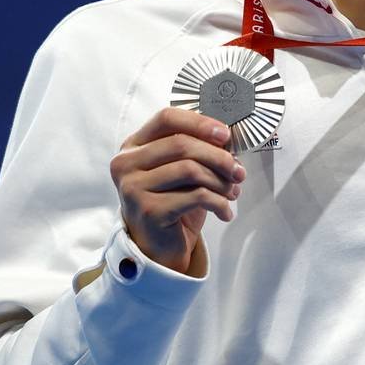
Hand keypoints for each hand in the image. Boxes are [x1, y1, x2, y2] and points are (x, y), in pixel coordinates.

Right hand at [110, 108, 245, 274]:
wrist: (159, 247)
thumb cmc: (173, 202)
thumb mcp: (181, 170)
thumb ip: (196, 149)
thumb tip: (227, 137)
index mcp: (133, 146)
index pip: (166, 118)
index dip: (200, 122)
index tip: (225, 134)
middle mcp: (126, 164)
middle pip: (182, 144)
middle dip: (219, 157)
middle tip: (239, 171)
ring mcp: (133, 188)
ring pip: (191, 169)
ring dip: (221, 181)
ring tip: (232, 192)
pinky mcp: (148, 211)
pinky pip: (196, 196)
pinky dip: (219, 203)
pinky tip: (225, 211)